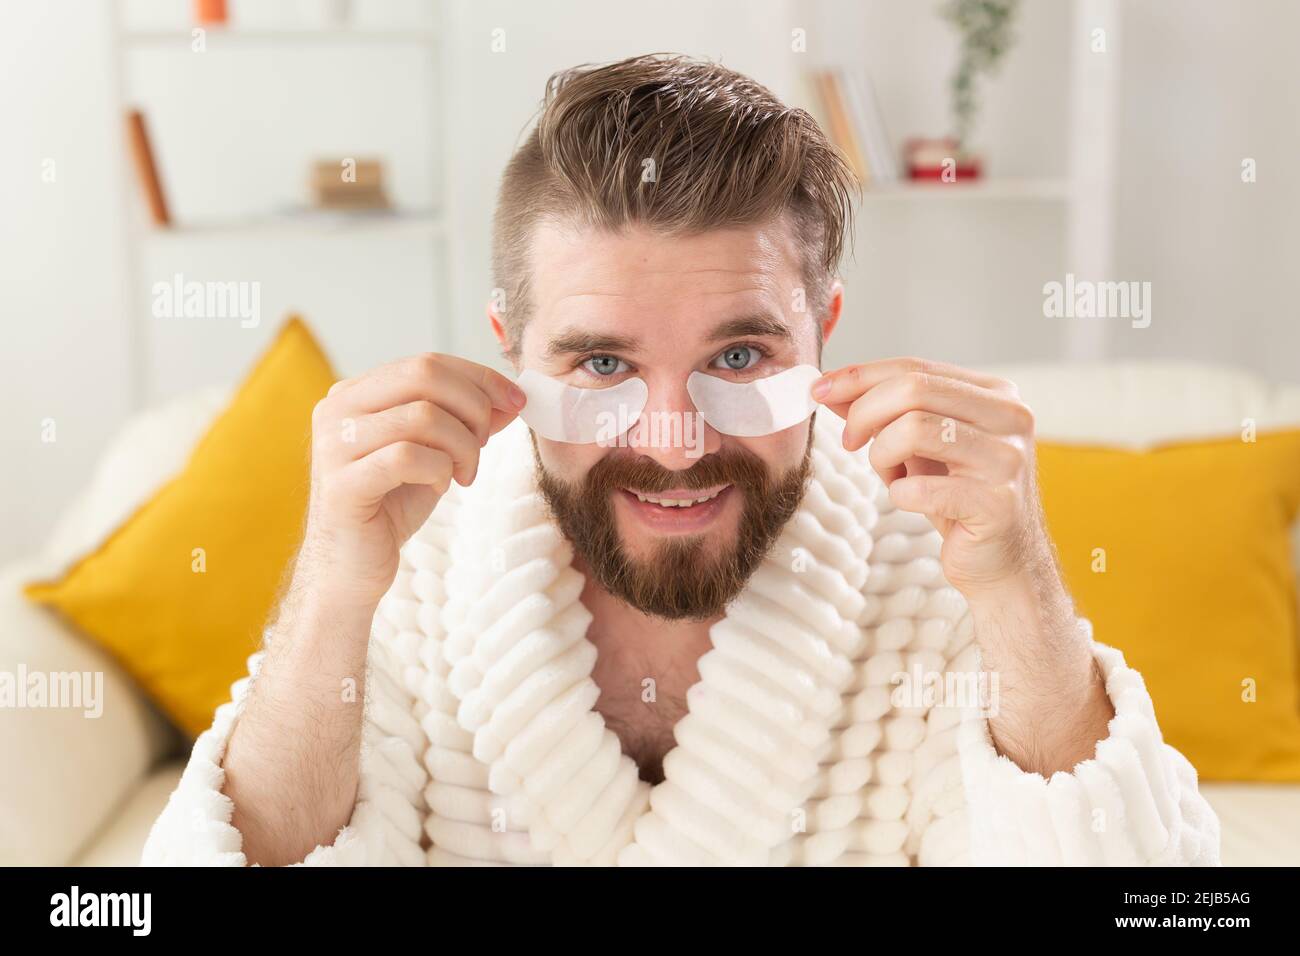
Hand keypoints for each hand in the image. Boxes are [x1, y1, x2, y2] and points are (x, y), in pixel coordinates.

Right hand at [299, 353, 524, 609]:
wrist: (352, 568)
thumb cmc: (391, 507)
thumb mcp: (437, 454)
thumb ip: (466, 421)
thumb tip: (510, 398)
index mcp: (356, 392)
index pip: (427, 363)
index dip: (480, 378)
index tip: (516, 401)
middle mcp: (337, 408)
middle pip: (424, 375)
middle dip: (473, 408)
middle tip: (485, 443)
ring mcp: (333, 444)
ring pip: (423, 416)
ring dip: (462, 446)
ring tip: (464, 474)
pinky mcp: (342, 483)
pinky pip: (408, 457)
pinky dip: (439, 471)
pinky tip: (439, 487)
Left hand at [811, 357, 1052, 600]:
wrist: (1002, 562)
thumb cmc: (956, 499)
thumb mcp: (918, 446)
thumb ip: (882, 412)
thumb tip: (829, 386)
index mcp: (994, 393)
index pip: (916, 368)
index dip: (860, 376)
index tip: (820, 389)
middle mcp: (1010, 417)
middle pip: (913, 389)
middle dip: (864, 413)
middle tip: (849, 441)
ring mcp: (1007, 459)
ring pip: (913, 430)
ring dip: (882, 456)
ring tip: (891, 477)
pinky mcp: (997, 503)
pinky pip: (920, 488)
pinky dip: (900, 494)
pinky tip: (912, 500)